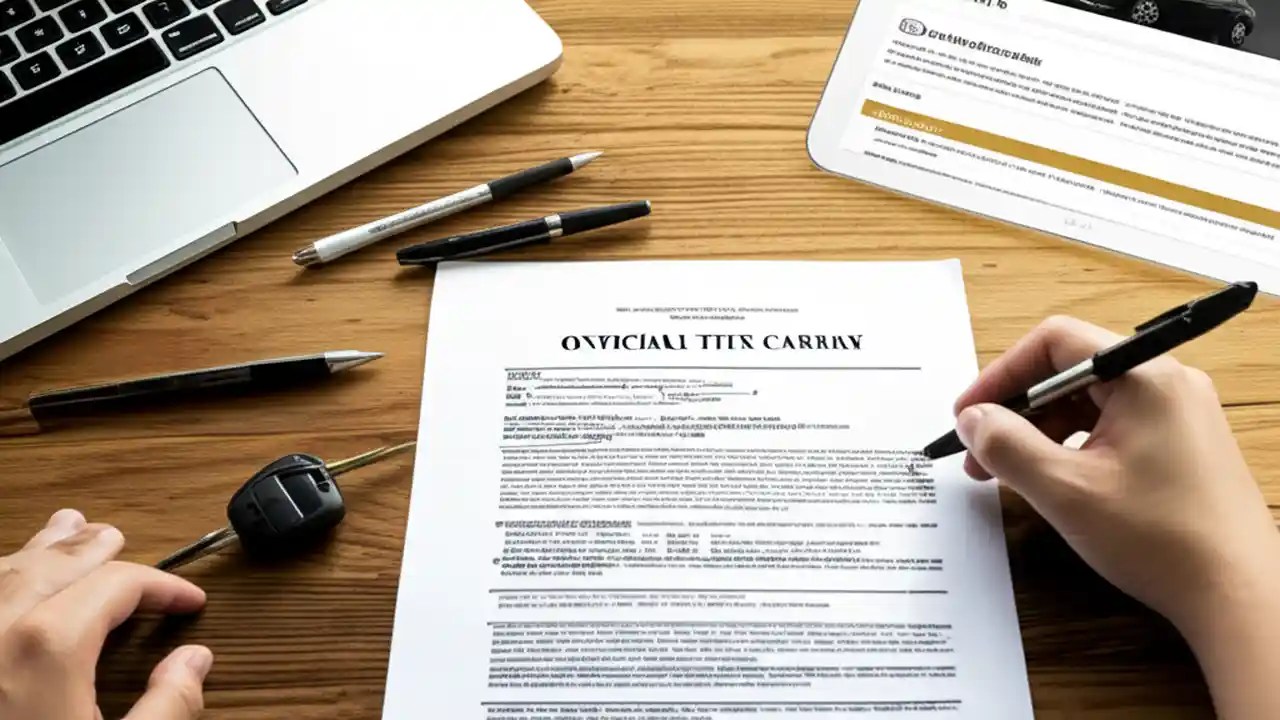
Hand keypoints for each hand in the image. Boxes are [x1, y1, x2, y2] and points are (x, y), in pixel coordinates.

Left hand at [0, 510, 212, 718]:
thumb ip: (165, 707)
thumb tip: (194, 661)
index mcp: (47, 648)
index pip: (116, 586)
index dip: (163, 587)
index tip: (190, 600)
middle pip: (50, 567)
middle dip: (89, 549)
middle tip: (114, 536)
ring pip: (1, 575)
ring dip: (38, 551)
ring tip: (62, 531)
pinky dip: (1, 577)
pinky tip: (11, 578)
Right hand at [952, 316, 1278, 631]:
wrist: (1238, 596)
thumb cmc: (1162, 541)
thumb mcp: (1065, 490)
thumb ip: (1008, 446)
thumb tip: (973, 419)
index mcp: (1146, 378)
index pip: (1056, 342)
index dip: (1002, 374)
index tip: (970, 413)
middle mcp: (1168, 384)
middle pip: (1071, 371)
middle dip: (1017, 409)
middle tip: (980, 450)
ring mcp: (1180, 414)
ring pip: (1089, 402)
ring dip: (1040, 431)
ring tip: (1008, 472)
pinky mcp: (1182, 445)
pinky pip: (1113, 426)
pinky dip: (1072, 446)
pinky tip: (1051, 480)